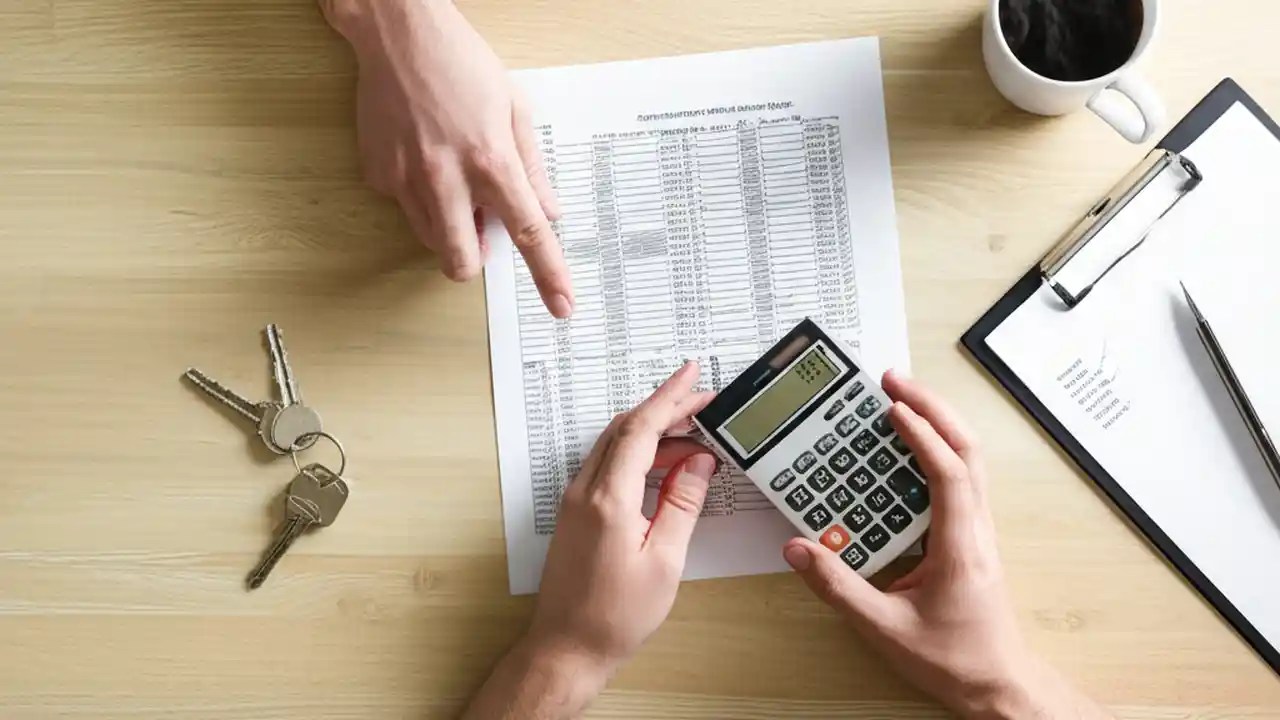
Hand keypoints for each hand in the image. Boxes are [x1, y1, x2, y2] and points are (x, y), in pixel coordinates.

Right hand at [322, 0, 571, 317]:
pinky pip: (405, 209)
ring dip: (449, 227)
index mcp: (491, 161)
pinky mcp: (378, 175)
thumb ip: (533, 168)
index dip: (548, 275)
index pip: (528, 234)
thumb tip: (549, 211)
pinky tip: (422, 156)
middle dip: (475, 261)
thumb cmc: (461, 63)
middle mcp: (447, 178)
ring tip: (452, 178)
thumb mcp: (515, 108)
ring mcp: (407, 180)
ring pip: (431, 241)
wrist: (397, 32)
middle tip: (481, 229)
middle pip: (462, 262)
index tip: (561, 306)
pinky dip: (420, 197)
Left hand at [461, 362, 716, 718]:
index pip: (642, 429)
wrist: (567, 646)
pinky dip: (638, 454)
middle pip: (626, 429)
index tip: (692, 375)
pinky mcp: (576, 512)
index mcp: (608, 499)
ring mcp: (576, 500)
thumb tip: (698, 463)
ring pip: (615, 444)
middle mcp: (585, 491)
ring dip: (653, 431)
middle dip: (666, 408)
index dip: (670, 397)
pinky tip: (665, 465)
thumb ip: (682, 504)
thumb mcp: (664, 560)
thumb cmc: (613, 615)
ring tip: (695, 436)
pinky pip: (608, 465)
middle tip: (703, 402)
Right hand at [783, 371, 1109, 718]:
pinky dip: (936, 451)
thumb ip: (838, 588)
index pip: (947, 474)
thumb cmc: (954, 661)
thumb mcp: (885, 629)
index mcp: (960, 548)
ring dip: (938, 424)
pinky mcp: (971, 538)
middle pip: (967, 450)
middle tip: (895, 381)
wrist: (998, 685)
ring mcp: (978, 532)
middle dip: (933, 408)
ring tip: (900, 401)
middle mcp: (976, 531)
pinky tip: (908, 449)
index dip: (921, 435)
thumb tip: (800, 551)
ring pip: (969, 461)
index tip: (892, 406)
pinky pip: (959, 480)